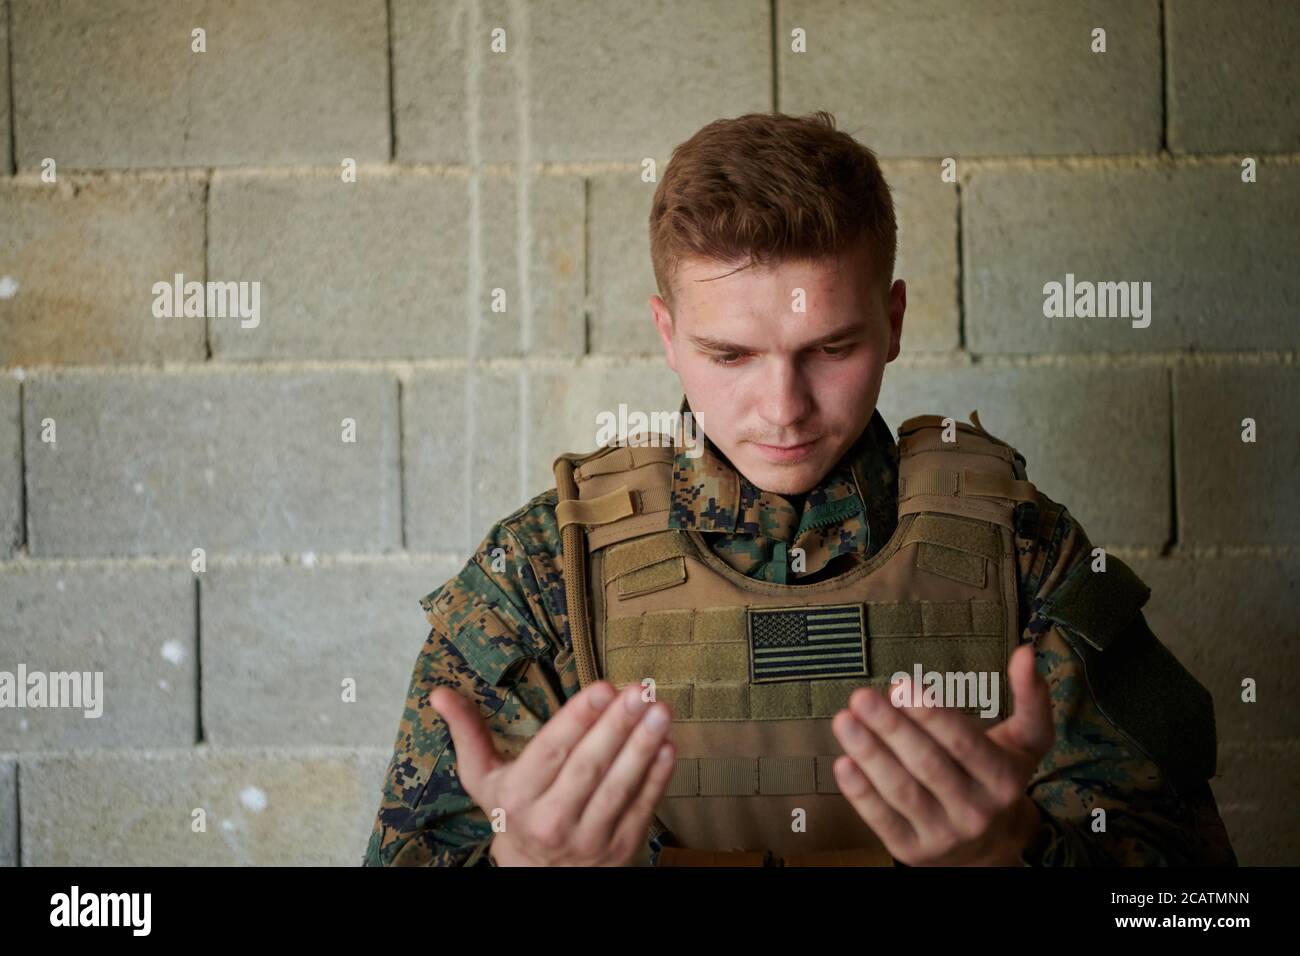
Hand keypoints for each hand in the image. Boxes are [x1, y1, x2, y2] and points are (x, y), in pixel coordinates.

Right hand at [430, 679, 675, 865]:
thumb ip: (467, 732)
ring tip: (660, 710)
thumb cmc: (511, 812)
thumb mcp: (483, 777)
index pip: (551, 754)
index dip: (578, 720)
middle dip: (616, 727)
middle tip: (639, 691)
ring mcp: (588, 838)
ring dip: (642, 747)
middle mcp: (550, 821)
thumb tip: (439, 693)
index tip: (603, 687)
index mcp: (517, 797)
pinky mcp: (619, 848)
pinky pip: (641, 808)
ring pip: (618, 788)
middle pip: (587, 768)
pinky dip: (657, 777)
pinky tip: (669, 745)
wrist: (535, 876)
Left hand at [830, 643, 1054, 865]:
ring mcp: (943, 834)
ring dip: (870, 754)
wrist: (993, 846)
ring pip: (902, 791)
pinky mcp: (912, 850)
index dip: (931, 715)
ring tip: (845, 721)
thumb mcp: (1027, 743)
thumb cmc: (1000, 778)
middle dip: (892, 728)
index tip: (900, 685)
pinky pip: (882, 820)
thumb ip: (1030, 698)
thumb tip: (1025, 652)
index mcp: (1003, 780)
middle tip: (862, 697)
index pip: (963, 744)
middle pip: (928, 765)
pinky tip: (843, 764)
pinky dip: (861, 793)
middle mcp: (976, 811)